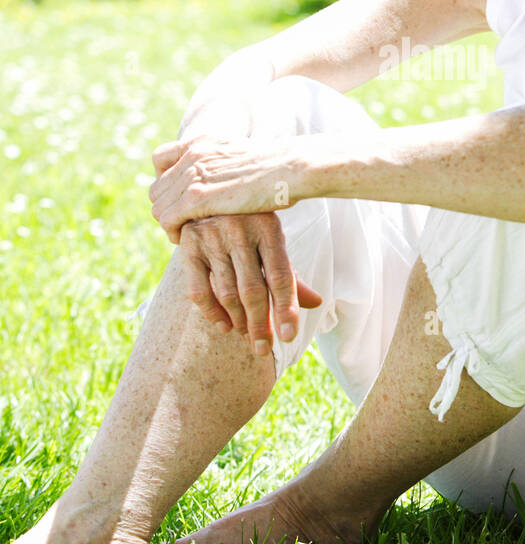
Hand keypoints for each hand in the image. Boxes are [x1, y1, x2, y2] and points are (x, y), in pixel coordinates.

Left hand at [149, 135, 298, 243]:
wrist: (289, 168)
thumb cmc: (278, 167)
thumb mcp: (242, 153)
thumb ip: (224, 160)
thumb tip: (225, 173)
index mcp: (201, 142)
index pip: (160, 159)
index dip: (164, 180)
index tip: (180, 196)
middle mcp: (192, 156)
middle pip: (157, 188)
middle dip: (167, 207)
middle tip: (183, 221)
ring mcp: (194, 176)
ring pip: (158, 206)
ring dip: (168, 223)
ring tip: (184, 233)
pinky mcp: (198, 198)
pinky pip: (167, 219)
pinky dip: (172, 232)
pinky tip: (185, 239)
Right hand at [179, 212, 321, 356]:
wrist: (208, 194)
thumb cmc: (250, 222)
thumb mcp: (272, 239)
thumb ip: (288, 272)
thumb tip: (317, 303)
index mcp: (268, 226)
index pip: (281, 275)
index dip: (286, 308)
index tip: (290, 337)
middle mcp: (239, 229)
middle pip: (253, 289)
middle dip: (260, 324)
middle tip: (265, 349)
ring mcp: (212, 237)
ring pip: (227, 293)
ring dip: (238, 322)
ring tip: (249, 337)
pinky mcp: (188, 246)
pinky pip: (198, 290)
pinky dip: (212, 314)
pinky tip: (225, 327)